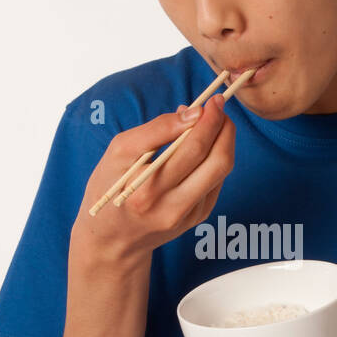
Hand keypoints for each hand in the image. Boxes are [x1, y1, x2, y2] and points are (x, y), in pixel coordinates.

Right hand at [71, 94, 234, 268]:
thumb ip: (156, 130)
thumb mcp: (119, 151)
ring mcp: (187, 216)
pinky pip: (216, 181)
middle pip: (215, 161)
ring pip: (221, 171)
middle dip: (223, 128)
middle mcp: (170, 207)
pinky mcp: (197, 218)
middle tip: (219, 106)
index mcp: (146, 189)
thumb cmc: (111, 184)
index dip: (208, 121)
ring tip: (213, 121)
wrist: (112, 236)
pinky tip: (204, 146)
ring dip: (224, 140)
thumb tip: (193, 112)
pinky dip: (215, 157)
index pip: (190, 149)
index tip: (212, 100)